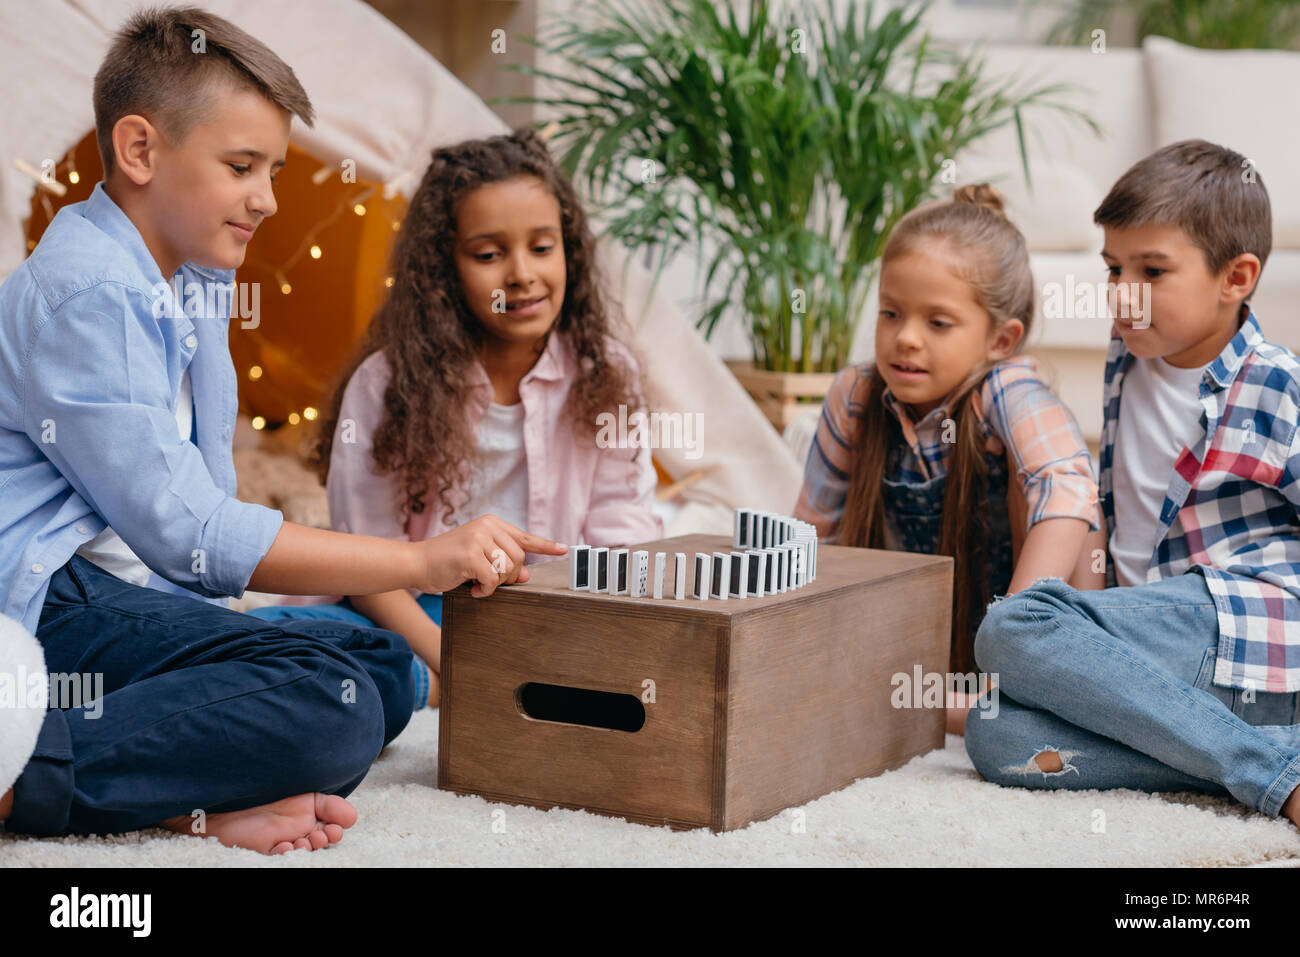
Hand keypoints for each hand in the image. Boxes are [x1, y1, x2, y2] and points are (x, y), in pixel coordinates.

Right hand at [415, 514, 567, 596]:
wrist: (418, 562)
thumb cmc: (449, 561)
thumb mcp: (479, 559)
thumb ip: (503, 563)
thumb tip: (525, 577)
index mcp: (491, 523)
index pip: (525, 537)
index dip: (545, 546)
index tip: (564, 549)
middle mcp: (487, 526)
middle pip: (519, 559)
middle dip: (508, 577)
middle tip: (489, 581)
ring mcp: (478, 539)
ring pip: (507, 570)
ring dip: (494, 584)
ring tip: (477, 582)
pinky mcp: (470, 554)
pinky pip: (492, 580)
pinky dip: (484, 590)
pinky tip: (472, 588)